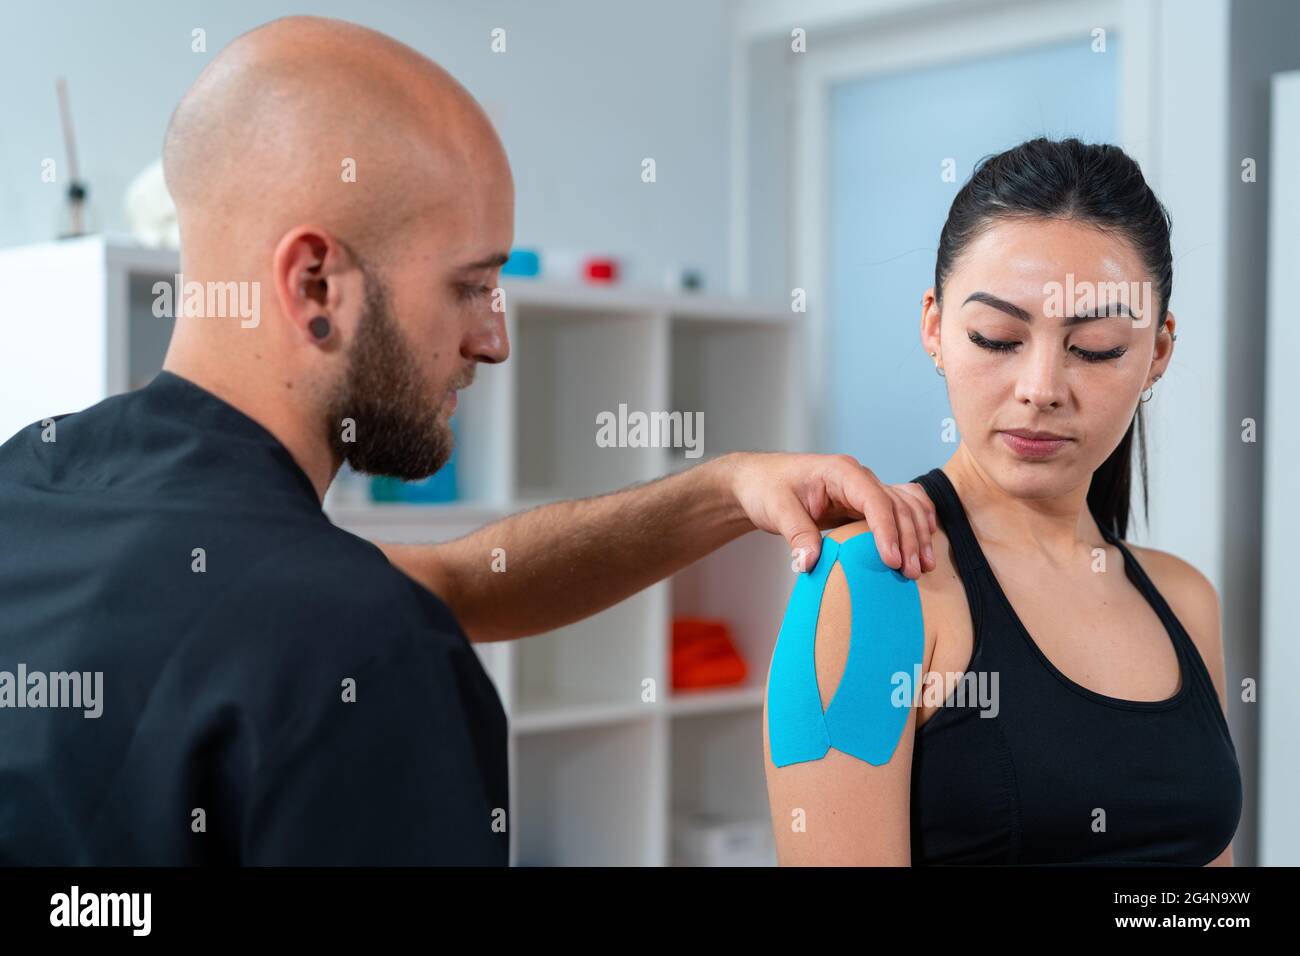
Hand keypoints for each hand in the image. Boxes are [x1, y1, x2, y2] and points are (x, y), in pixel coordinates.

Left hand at [723, 452, 936, 578]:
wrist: (759, 481)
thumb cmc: (767, 488)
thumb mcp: (776, 509)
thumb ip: (796, 533)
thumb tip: (810, 563)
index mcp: (841, 471)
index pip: (875, 498)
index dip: (887, 529)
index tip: (891, 560)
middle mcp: (859, 477)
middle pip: (897, 505)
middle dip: (909, 538)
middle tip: (910, 572)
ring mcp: (864, 488)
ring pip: (905, 506)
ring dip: (918, 534)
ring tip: (923, 567)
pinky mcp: (864, 503)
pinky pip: (899, 507)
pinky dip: (916, 522)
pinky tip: (925, 542)